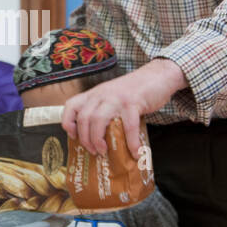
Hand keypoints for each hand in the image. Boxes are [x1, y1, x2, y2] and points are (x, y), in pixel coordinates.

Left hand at [62, 59, 183, 158]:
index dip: (68, 123)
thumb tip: (100, 139)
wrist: (157, 75)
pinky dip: (131, 142)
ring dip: (98, 140)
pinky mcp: (133, 102)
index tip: (74, 136)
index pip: (71, 105)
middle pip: (84, 118)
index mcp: (95, 94)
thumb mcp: (112, 96)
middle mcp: (102, 94)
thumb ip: (104, 111)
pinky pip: (128, 126)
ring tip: (104, 151)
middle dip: (85, 139)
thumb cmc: (135, 91)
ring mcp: (116, 98)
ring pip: (98, 120)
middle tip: (93, 151)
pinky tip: (134, 151)